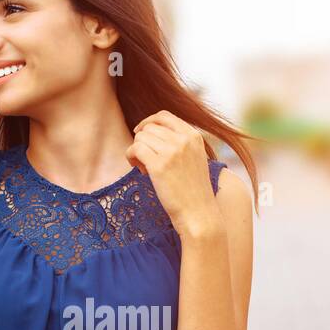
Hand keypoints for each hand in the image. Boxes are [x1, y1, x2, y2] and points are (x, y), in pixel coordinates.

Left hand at [127, 111, 218, 236]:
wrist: (199, 214)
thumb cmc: (193, 191)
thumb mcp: (194, 158)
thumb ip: (180, 143)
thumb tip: (151, 131)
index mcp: (194, 136)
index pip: (164, 116)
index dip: (148, 122)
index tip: (141, 133)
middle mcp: (184, 140)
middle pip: (149, 128)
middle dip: (143, 141)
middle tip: (146, 160)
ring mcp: (172, 151)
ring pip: (140, 137)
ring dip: (137, 150)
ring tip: (144, 167)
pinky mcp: (159, 165)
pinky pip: (135, 149)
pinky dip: (131, 157)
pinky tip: (140, 170)